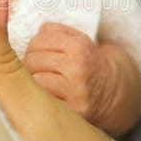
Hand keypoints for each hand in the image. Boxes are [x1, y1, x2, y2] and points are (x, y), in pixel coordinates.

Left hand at [23, 23, 140, 134]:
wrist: (111, 91)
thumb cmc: (87, 63)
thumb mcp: (78, 40)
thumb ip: (55, 31)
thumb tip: (34, 32)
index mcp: (79, 46)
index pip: (38, 41)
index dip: (33, 46)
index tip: (36, 53)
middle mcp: (78, 67)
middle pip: (33, 60)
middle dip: (29, 63)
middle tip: (35, 68)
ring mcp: (76, 90)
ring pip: (35, 80)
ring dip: (32, 80)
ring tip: (37, 80)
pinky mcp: (74, 109)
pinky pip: (44, 99)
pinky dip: (41, 96)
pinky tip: (46, 94)